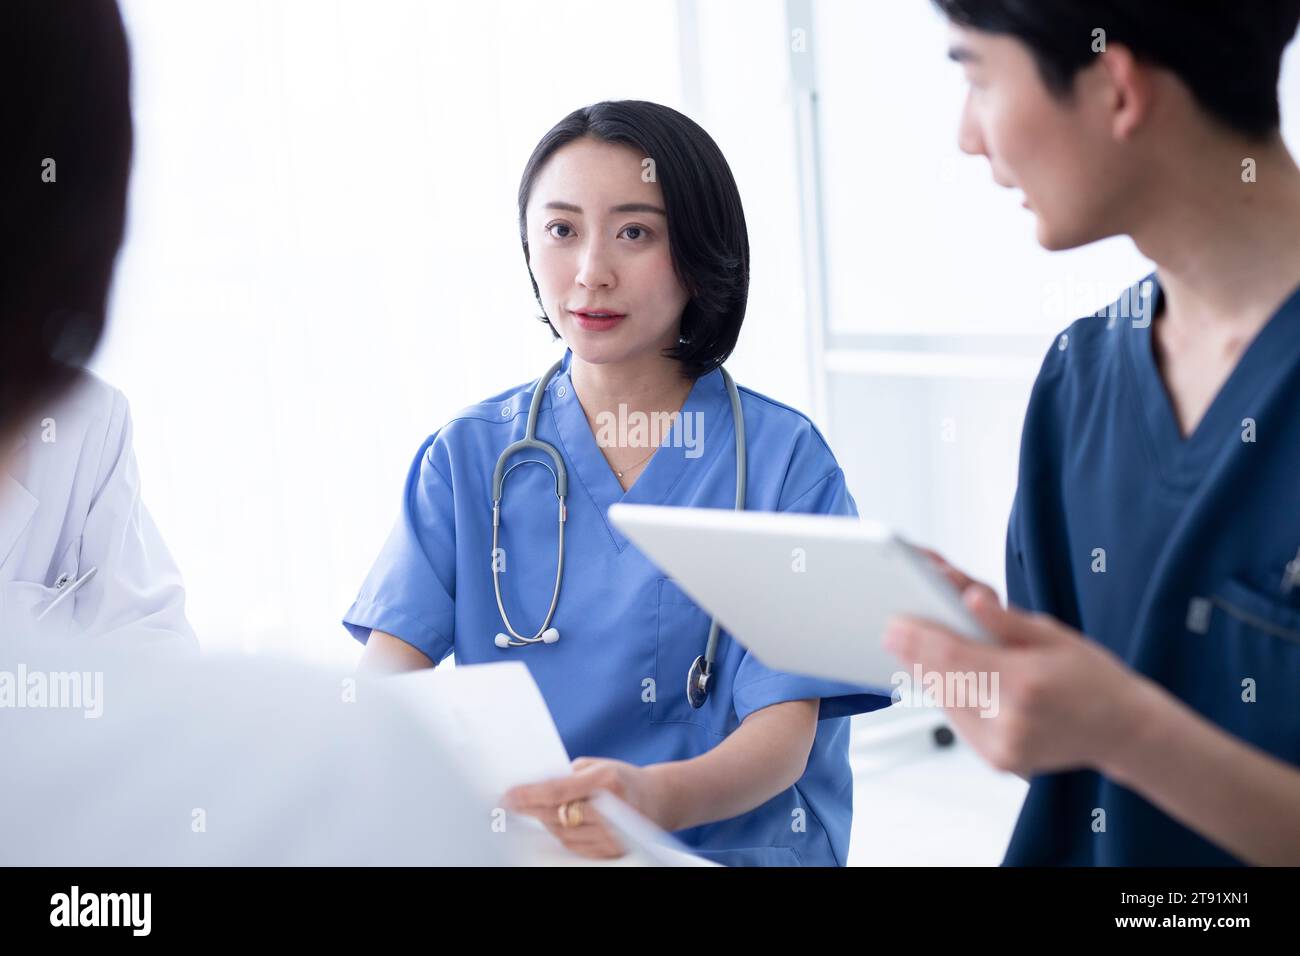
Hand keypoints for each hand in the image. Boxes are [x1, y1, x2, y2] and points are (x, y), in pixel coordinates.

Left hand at [501, 757, 669, 858]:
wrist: (657, 800)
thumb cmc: (623, 779)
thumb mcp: (599, 765)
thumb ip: (570, 776)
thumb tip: (535, 788)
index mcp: (607, 781)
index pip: (558, 791)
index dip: (529, 795)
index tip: (508, 796)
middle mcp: (611, 811)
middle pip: (557, 815)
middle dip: (530, 809)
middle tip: (510, 804)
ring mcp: (613, 834)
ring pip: (562, 834)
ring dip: (545, 822)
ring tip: (535, 810)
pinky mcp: (612, 851)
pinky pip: (574, 846)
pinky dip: (562, 835)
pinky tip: (556, 823)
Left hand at [884, 552, 1154, 777]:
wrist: (1123, 731)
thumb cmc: (1094, 679)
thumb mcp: (1055, 635)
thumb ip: (1006, 620)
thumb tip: (970, 598)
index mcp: (1026, 684)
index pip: (955, 657)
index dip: (920, 639)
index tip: (896, 624)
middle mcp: (1012, 721)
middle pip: (944, 681)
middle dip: (914, 654)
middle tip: (892, 632)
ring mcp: (1004, 747)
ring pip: (947, 704)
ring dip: (925, 676)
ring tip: (909, 650)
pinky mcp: (999, 761)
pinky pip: (960, 722)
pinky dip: (946, 697)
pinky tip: (938, 678)